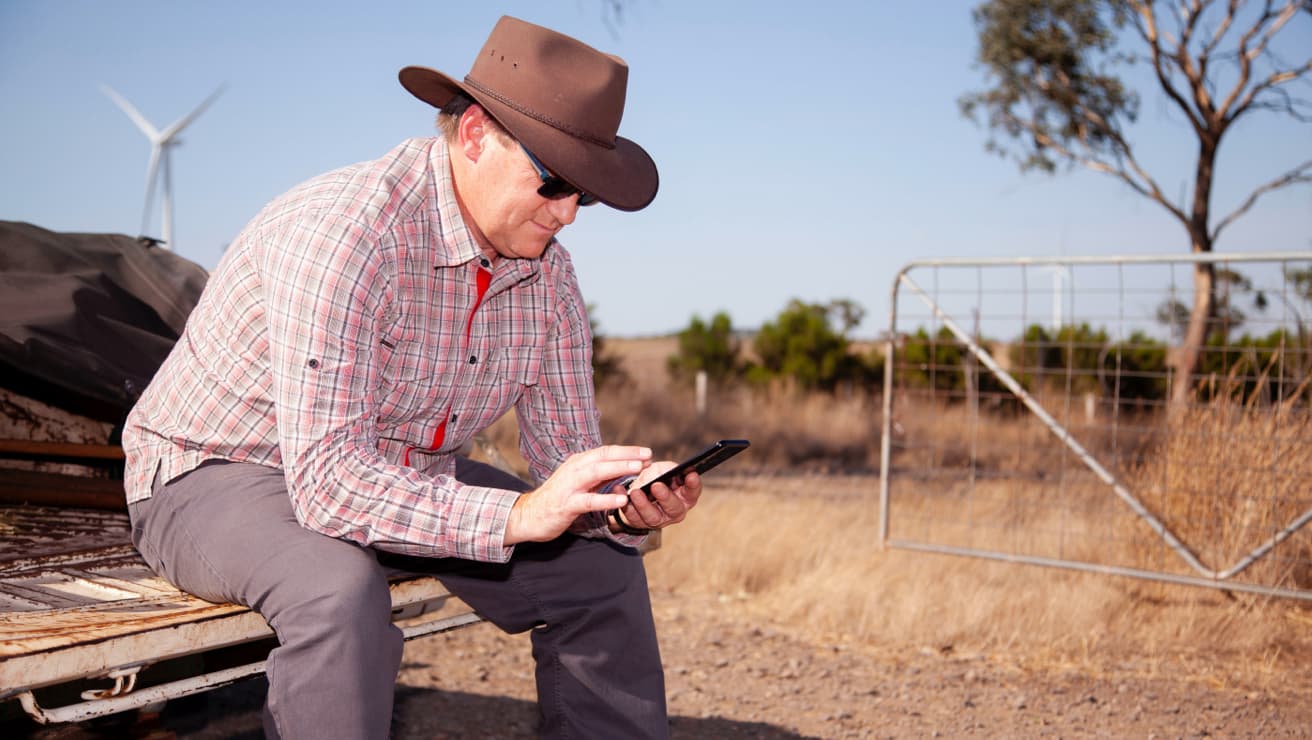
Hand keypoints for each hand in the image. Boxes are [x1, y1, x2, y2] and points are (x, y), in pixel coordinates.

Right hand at [504, 445, 650, 544]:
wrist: (528, 515)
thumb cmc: (558, 498)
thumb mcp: (578, 481)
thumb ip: (598, 474)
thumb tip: (624, 467)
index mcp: (578, 462)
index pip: (606, 451)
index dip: (627, 451)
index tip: (647, 452)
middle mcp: (574, 469)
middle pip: (603, 457)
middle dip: (627, 455)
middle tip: (648, 456)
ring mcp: (569, 486)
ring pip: (596, 472)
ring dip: (618, 469)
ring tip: (638, 469)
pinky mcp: (566, 504)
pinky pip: (588, 500)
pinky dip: (606, 498)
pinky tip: (621, 500)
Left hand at [615, 462, 702, 531]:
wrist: (636, 492)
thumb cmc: (654, 478)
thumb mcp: (661, 469)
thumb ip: (666, 469)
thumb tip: (667, 471)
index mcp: (684, 496)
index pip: (693, 491)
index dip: (693, 484)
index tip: (690, 474)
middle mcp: (674, 511)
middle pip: (674, 508)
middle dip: (665, 496)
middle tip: (656, 485)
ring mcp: (658, 520)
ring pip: (652, 517)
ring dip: (643, 504)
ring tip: (635, 492)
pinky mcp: (640, 523)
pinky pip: (633, 517)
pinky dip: (626, 504)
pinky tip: (620, 491)